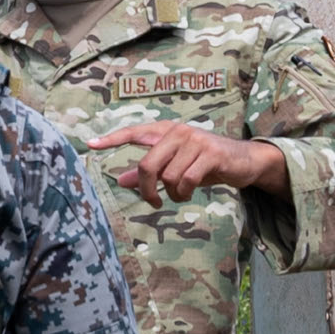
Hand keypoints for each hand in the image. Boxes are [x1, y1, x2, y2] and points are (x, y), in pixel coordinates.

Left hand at [90, 122, 286, 209]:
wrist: (244, 161)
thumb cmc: (205, 163)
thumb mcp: (175, 166)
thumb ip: (150, 172)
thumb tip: (122, 180)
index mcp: (166, 132)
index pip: (134, 132)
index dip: (112, 139)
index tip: (90, 144)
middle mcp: (178, 132)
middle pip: (147, 164)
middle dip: (146, 189)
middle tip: (153, 201)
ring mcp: (195, 141)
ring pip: (168, 176)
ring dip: (172, 193)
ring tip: (180, 193)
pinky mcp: (211, 154)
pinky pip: (187, 179)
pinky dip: (184, 192)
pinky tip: (189, 192)